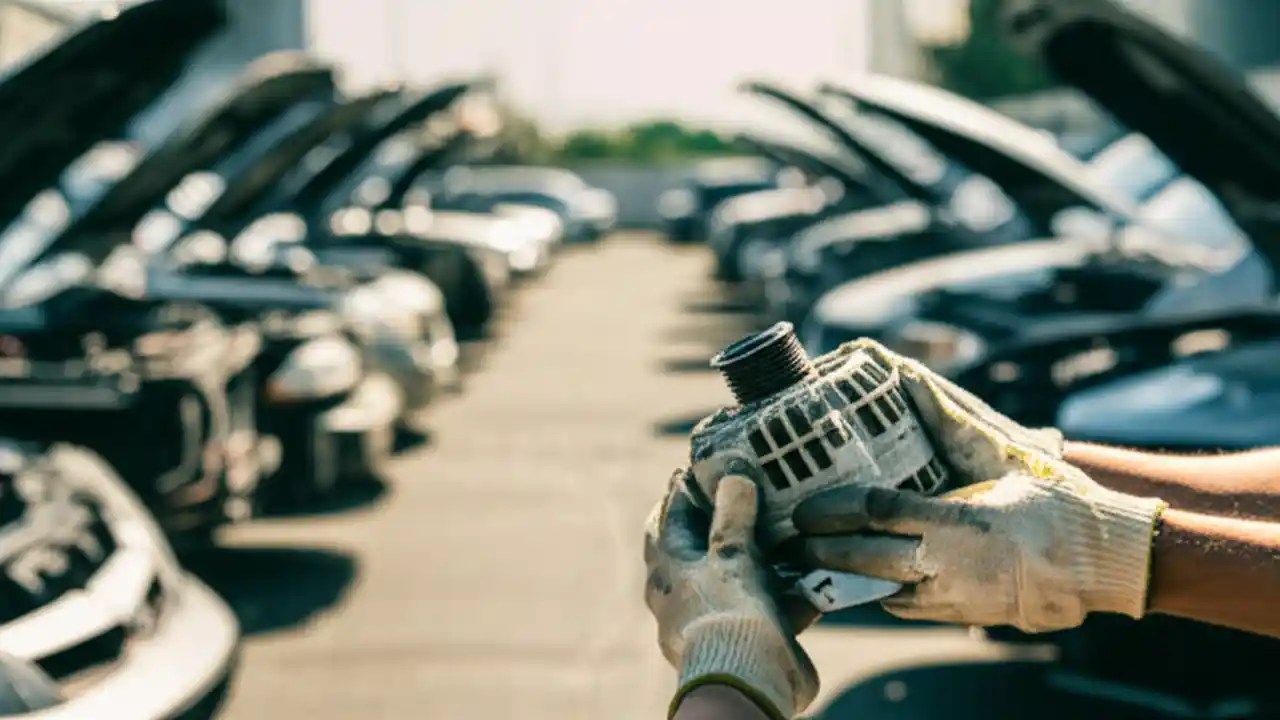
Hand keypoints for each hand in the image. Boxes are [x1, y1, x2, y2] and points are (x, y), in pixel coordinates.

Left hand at [645, 472, 817, 719]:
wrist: (751, 681)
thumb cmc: (726, 612)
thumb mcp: (728, 554)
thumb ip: (731, 517)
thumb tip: (732, 478)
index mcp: (668, 572)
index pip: (667, 522)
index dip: (684, 494)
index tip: (703, 470)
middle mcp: (687, 596)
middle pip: (706, 549)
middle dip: (731, 524)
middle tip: (755, 493)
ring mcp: (719, 618)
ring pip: (743, 578)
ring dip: (767, 558)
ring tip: (794, 528)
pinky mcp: (752, 639)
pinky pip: (774, 607)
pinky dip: (794, 592)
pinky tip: (818, 573)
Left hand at [792, 339, 1165, 631]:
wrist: (1106, 562)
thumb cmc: (1060, 504)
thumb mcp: (1006, 465)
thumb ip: (955, 427)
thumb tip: (912, 379)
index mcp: (959, 519)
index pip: (880, 510)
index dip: (837, 510)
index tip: (808, 508)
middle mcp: (950, 559)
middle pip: (868, 555)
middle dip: (825, 549)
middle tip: (793, 540)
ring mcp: (957, 592)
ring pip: (882, 588)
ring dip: (845, 577)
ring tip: (811, 566)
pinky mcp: (967, 613)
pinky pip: (910, 606)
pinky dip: (881, 595)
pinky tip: (862, 585)